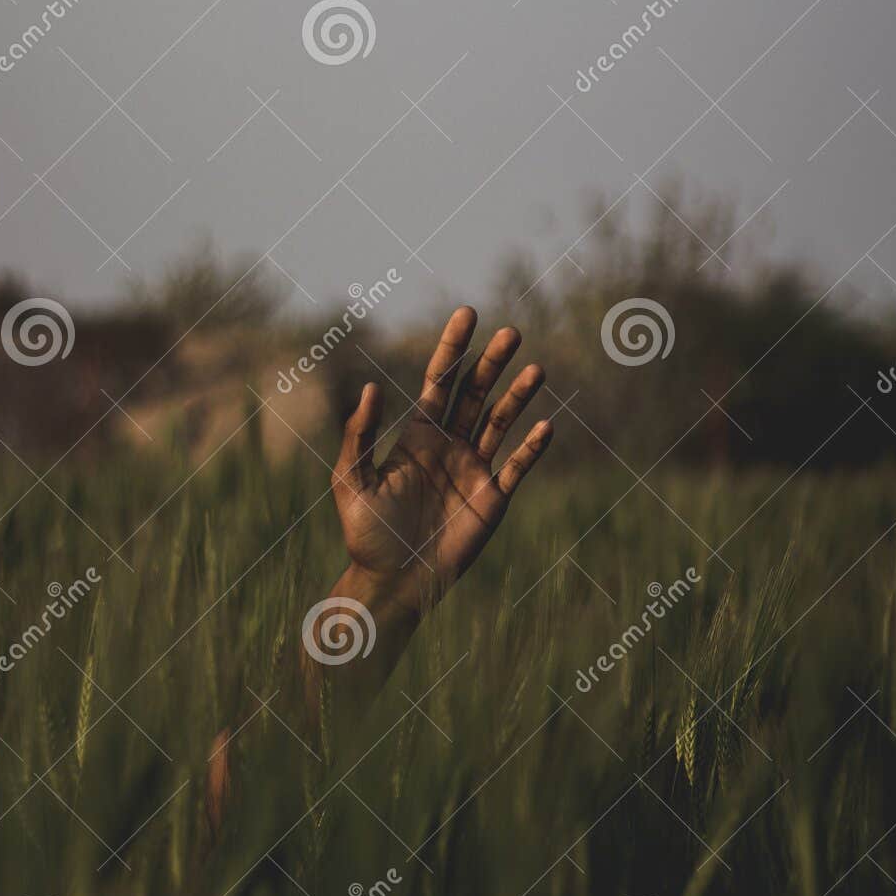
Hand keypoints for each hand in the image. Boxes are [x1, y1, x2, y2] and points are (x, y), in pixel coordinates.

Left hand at [330, 306, 552, 617]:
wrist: (394, 581)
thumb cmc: (366, 534)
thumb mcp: (350, 481)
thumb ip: (359, 435)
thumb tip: (372, 388)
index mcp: (417, 435)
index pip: (440, 379)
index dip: (454, 346)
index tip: (468, 313)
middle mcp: (449, 445)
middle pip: (476, 392)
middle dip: (493, 362)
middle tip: (511, 332)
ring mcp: (474, 470)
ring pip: (501, 421)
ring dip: (518, 395)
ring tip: (537, 368)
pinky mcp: (493, 498)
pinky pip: (517, 467)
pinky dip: (532, 448)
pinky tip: (545, 427)